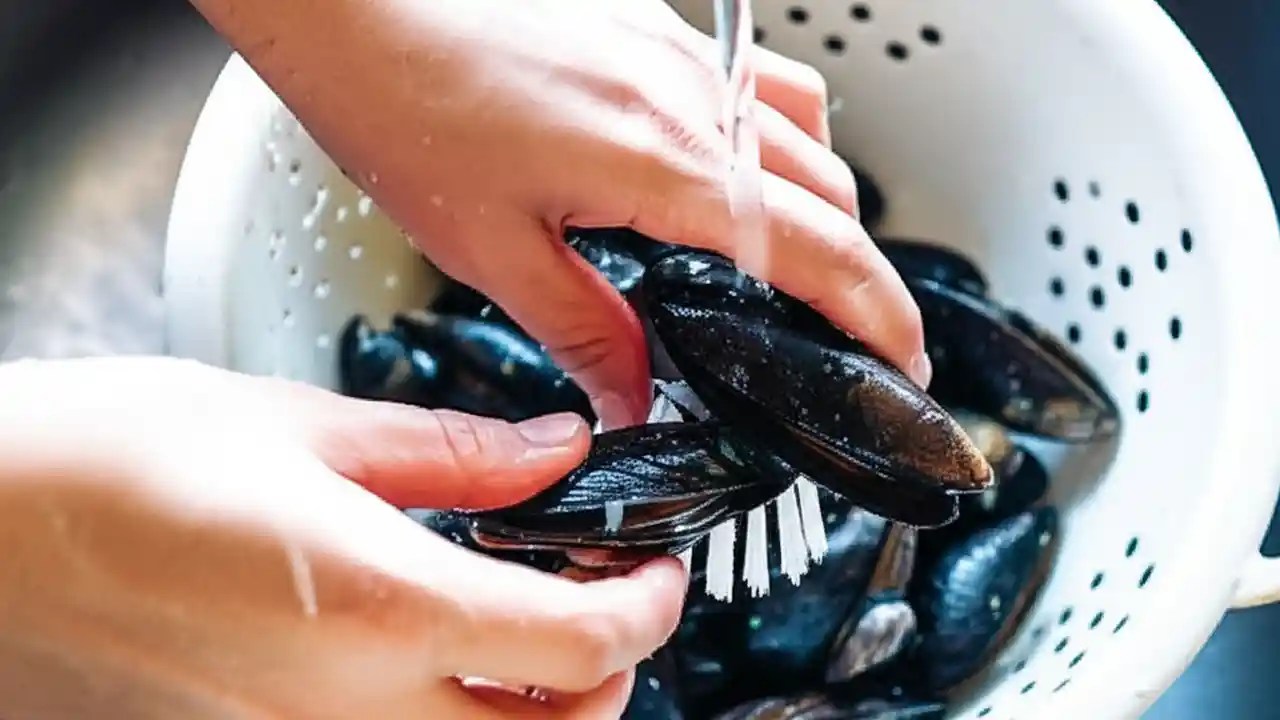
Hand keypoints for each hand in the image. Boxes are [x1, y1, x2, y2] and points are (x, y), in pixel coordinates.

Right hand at [0, 357, 687, 719]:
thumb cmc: (115, 462)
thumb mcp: (307, 427)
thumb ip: (455, 453)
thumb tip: (553, 454)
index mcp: (378, 608)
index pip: (581, 647)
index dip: (649, 607)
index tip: (661, 569)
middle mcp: (348, 706)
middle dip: (611, 671)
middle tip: (610, 591)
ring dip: (541, 705)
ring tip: (533, 618)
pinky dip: (458, 713)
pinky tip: (439, 644)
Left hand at [191, 0, 930, 427]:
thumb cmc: (401, 99)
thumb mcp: (493, 249)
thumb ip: (582, 329)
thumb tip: (632, 395)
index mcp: (663, 161)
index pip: (814, 249)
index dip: (875, 313)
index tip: (902, 359)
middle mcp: (690, 96)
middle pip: (828, 190)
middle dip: (857, 269)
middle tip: (849, 331)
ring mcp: (676, 51)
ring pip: (803, 128)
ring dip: (822, 199)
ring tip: (796, 260)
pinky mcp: (651, 26)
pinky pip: (752, 81)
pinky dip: (772, 136)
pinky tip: (730, 169)